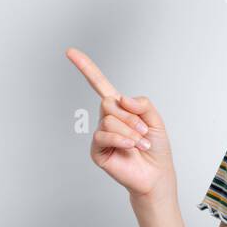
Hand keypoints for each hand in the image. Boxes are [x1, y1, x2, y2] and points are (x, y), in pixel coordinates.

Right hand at [66, 47, 175, 198]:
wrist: (156, 174)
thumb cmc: (156, 148)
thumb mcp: (155, 120)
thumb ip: (141, 104)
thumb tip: (121, 98)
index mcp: (120, 108)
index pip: (99, 84)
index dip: (85, 68)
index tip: (70, 52)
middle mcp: (107, 119)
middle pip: (108, 102)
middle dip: (130, 116)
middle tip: (143, 131)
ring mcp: (101, 134)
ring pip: (109, 119)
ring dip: (130, 132)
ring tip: (140, 143)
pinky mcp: (97, 150)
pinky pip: (104, 135)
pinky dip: (122, 140)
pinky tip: (131, 148)